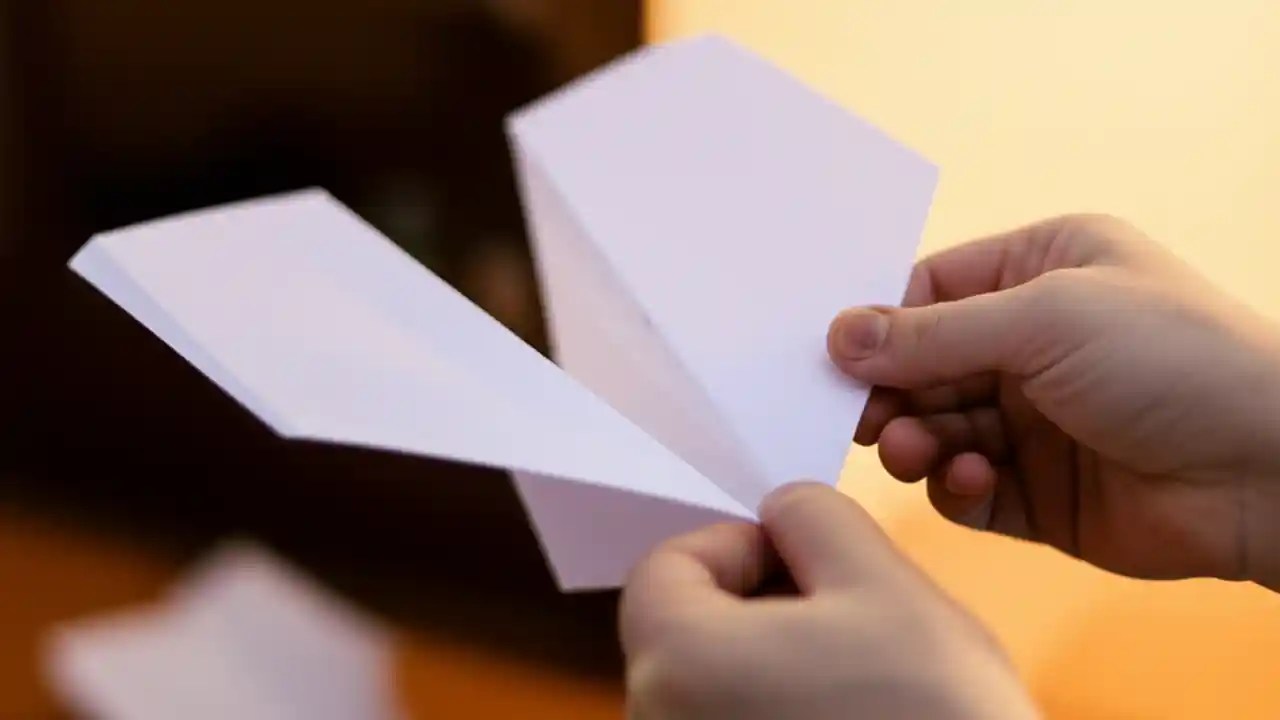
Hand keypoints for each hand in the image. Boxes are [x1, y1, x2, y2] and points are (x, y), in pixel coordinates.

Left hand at [620, 483, 1038, 719]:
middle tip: (850, 620)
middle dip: (760, 607)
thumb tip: (781, 516)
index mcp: (673, 660)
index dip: (739, 544)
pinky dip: (775, 717)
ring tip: (861, 685)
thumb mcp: (884, 584)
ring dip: (772, 668)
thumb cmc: (929, 716)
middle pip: (684, 633)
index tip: (810, 560)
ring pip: (713, 692)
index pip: (667, 566)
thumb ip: (814, 519)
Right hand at [828, 214, 1279, 588]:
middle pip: (924, 365)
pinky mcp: (1042, 492)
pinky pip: (968, 488)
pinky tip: (974, 482)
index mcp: (1045, 270)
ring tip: (910, 450)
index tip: (829, 355)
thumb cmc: (1176, 360)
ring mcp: (1038, 420)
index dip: (878, 323)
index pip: (931, 289)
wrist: (1274, 469)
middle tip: (858, 416)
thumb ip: (933, 333)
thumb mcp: (1045, 318)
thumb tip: (839, 334)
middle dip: (890, 390)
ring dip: (915, 441)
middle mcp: (1036, 342)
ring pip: (937, 429)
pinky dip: (956, 487)